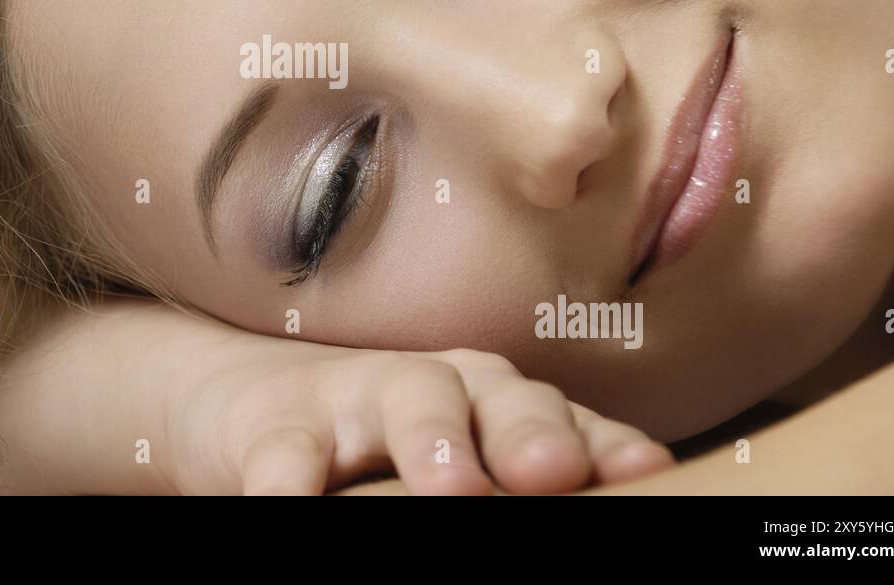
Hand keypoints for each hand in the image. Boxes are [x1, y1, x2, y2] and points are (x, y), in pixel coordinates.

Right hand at [164, 339, 673, 494]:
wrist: (250, 406)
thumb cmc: (381, 446)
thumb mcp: (457, 462)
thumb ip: (520, 482)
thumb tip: (623, 496)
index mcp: (495, 406)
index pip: (562, 423)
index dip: (604, 445)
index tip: (644, 471)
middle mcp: (440, 390)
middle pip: (497, 395)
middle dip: (531, 431)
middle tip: (554, 473)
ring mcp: (359, 396)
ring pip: (407, 399)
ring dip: (433, 437)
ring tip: (452, 486)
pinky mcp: (278, 420)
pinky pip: (289, 448)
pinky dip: (293, 476)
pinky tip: (294, 502)